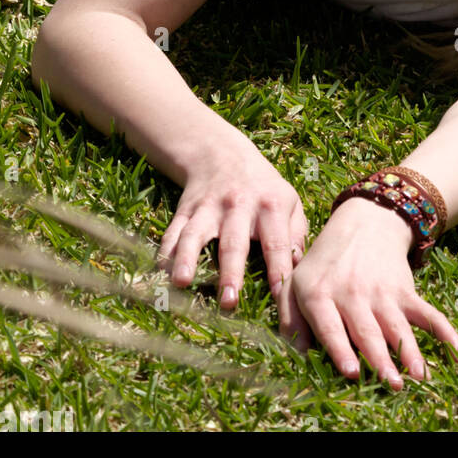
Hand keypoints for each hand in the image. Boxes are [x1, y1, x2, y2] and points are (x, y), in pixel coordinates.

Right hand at [158, 131, 310, 339]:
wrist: (223, 154)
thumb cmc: (264, 188)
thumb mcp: (289, 200)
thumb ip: (296, 234)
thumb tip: (296, 268)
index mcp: (270, 206)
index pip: (276, 243)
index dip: (278, 270)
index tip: (280, 297)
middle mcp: (238, 206)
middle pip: (233, 242)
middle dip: (230, 273)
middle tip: (229, 303)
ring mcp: (208, 208)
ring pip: (195, 235)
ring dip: (187, 259)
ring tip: (181, 284)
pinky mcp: (185, 210)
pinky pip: (173, 232)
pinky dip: (165, 253)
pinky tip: (160, 273)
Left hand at [283, 197, 457, 389]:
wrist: (363, 222)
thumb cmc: (324, 262)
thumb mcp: (296, 282)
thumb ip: (289, 320)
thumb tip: (295, 356)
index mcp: (321, 295)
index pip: (331, 326)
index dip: (341, 349)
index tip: (352, 372)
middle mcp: (353, 294)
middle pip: (368, 331)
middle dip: (381, 359)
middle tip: (391, 384)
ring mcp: (382, 293)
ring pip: (398, 327)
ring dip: (411, 351)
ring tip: (419, 376)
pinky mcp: (405, 291)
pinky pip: (426, 313)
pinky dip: (444, 331)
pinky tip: (457, 350)